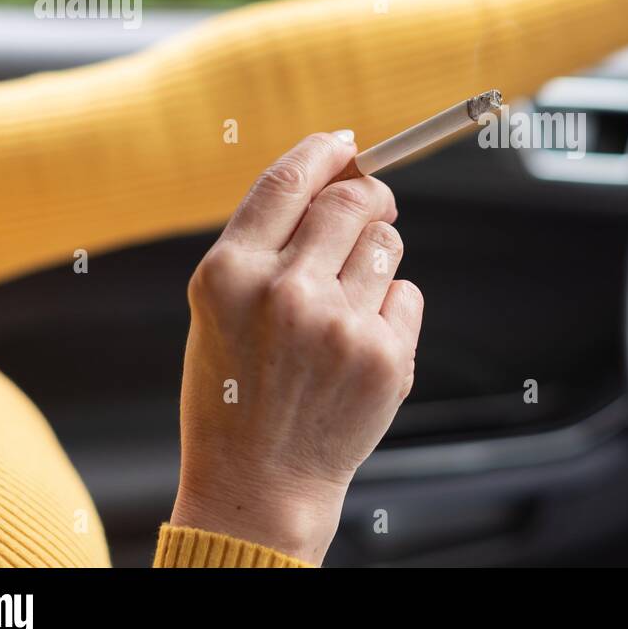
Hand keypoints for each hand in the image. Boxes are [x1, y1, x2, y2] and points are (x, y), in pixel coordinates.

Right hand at [170, 131, 423, 564]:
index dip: (325, 153)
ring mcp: (339, 326)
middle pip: (353, 201)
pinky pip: (408, 295)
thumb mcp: (219, 308)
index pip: (289, 180)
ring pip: (388, 244)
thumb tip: (340, 173)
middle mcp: (284, 293)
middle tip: (373, 205)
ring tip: (348, 299)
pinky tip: (359, 343)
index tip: (347, 145)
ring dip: (378, 256)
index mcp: (229, 274)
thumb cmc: (236, 387)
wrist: (259, 483)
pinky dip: (392, 308)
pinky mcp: (384, 358)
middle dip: (370, 196)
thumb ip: (266, 242)